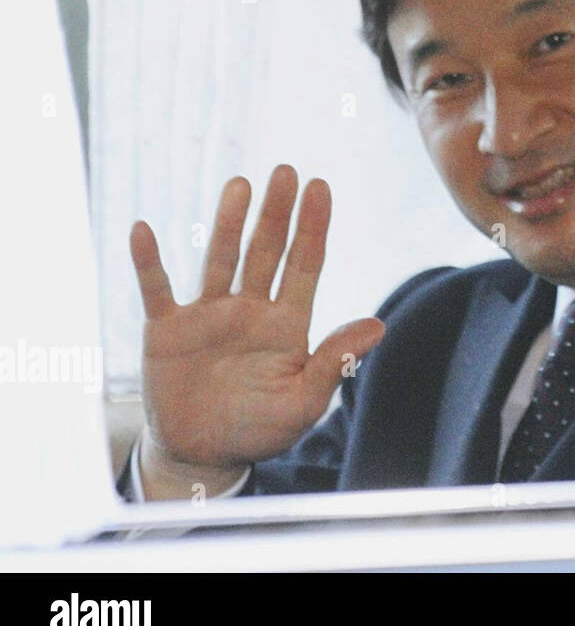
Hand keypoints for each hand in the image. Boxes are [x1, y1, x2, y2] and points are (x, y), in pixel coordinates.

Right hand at [131, 165, 385, 490]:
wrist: (203, 455)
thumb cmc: (261, 429)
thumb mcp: (304, 401)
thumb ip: (334, 360)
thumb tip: (380, 324)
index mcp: (287, 323)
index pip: (305, 264)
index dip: (313, 226)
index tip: (320, 187)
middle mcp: (250, 309)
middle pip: (266, 250)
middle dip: (276, 212)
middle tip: (286, 171)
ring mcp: (209, 315)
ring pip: (221, 258)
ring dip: (229, 222)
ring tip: (239, 184)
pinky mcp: (168, 330)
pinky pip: (157, 289)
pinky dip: (148, 262)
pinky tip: (143, 230)